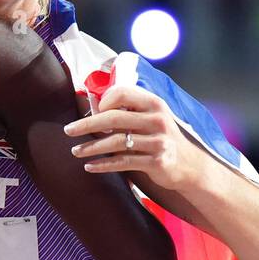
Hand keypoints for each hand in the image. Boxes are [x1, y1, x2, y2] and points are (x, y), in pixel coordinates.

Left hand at [63, 84, 200, 191]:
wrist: (189, 165)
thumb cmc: (160, 137)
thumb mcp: (149, 118)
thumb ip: (126, 111)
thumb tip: (92, 103)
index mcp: (154, 103)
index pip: (122, 92)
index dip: (103, 101)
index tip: (92, 111)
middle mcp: (157, 119)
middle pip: (114, 117)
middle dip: (87, 124)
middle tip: (69, 130)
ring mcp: (159, 141)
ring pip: (116, 142)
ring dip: (91, 147)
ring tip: (76, 151)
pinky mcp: (157, 162)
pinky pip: (124, 162)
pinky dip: (104, 165)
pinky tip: (90, 167)